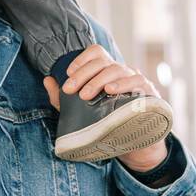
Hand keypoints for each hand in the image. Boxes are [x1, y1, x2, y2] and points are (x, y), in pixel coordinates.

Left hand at [41, 43, 167, 171]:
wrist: (135, 143)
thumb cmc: (106, 121)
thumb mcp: (80, 111)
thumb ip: (62, 98)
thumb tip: (47, 80)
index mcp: (106, 71)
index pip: (96, 53)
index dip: (81, 59)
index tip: (68, 74)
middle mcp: (121, 72)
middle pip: (103, 62)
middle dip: (84, 74)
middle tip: (70, 90)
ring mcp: (136, 80)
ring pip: (118, 69)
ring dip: (99, 80)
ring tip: (86, 95)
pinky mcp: (149, 93)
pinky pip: (138, 82)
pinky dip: (123, 84)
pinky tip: (110, 91)